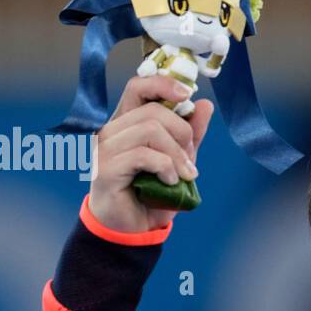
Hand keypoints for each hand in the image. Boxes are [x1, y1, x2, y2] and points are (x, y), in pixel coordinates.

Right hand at [87, 75, 214, 232]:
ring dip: (176, 154)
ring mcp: (105, 149)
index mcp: (126, 122)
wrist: (133, 227)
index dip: (163, 83)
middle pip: (153, 110)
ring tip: (185, 175)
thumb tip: (204, 105)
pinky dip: (166, 167)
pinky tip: (170, 181)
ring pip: (150, 130)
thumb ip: (190, 134)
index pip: (138, 86)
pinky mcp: (105, 169)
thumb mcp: (178, 160)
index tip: (187, 94)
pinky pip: (144, 155)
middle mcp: (111, 130)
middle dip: (182, 132)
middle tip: (191, 158)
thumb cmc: (152, 192)